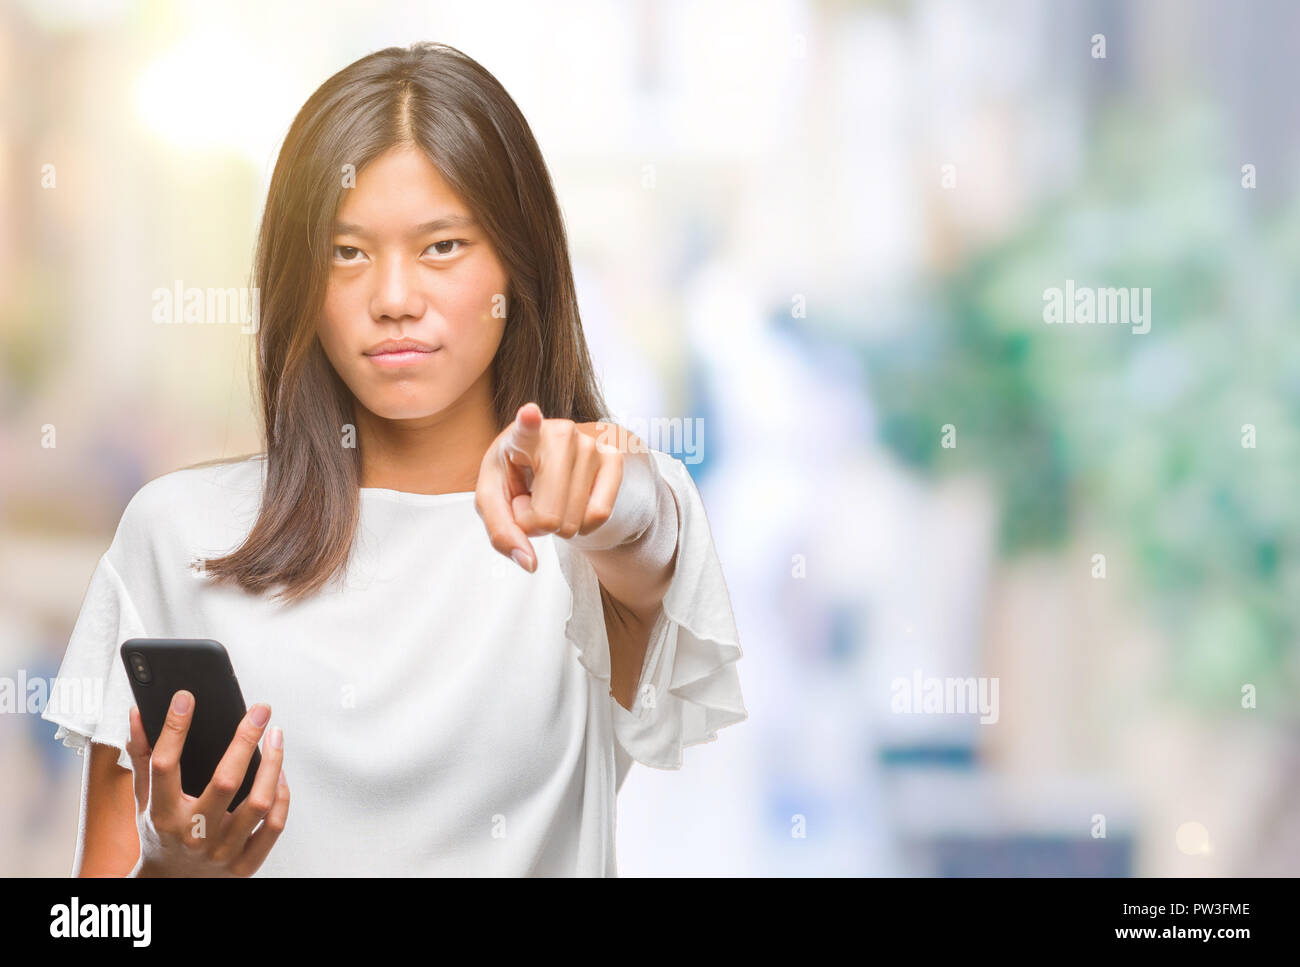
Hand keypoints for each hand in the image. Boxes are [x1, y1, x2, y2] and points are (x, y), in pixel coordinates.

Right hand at [125, 690, 288, 876]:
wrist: (171, 885)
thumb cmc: (158, 834)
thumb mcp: (143, 799)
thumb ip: (142, 757)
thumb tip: (138, 713)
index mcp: (163, 816)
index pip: (165, 765)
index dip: (174, 728)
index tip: (186, 697)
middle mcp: (194, 835)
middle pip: (226, 781)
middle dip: (245, 739)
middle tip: (260, 710)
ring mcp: (223, 851)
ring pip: (260, 803)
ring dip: (274, 764)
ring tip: (276, 735)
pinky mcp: (246, 864)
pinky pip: (275, 826)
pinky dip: (283, 796)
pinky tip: (281, 773)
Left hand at [475, 402, 633, 571]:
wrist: (550, 457)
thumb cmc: (515, 475)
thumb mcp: (493, 500)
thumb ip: (501, 532)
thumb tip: (529, 563)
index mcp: (522, 436)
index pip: (526, 428)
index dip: (528, 423)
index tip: (529, 414)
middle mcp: (560, 434)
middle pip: (547, 518)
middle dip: (535, 524)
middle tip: (531, 500)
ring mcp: (591, 446)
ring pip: (573, 522)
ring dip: (556, 524)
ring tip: (550, 497)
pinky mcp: (614, 460)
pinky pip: (599, 516)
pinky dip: (582, 525)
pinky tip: (572, 504)